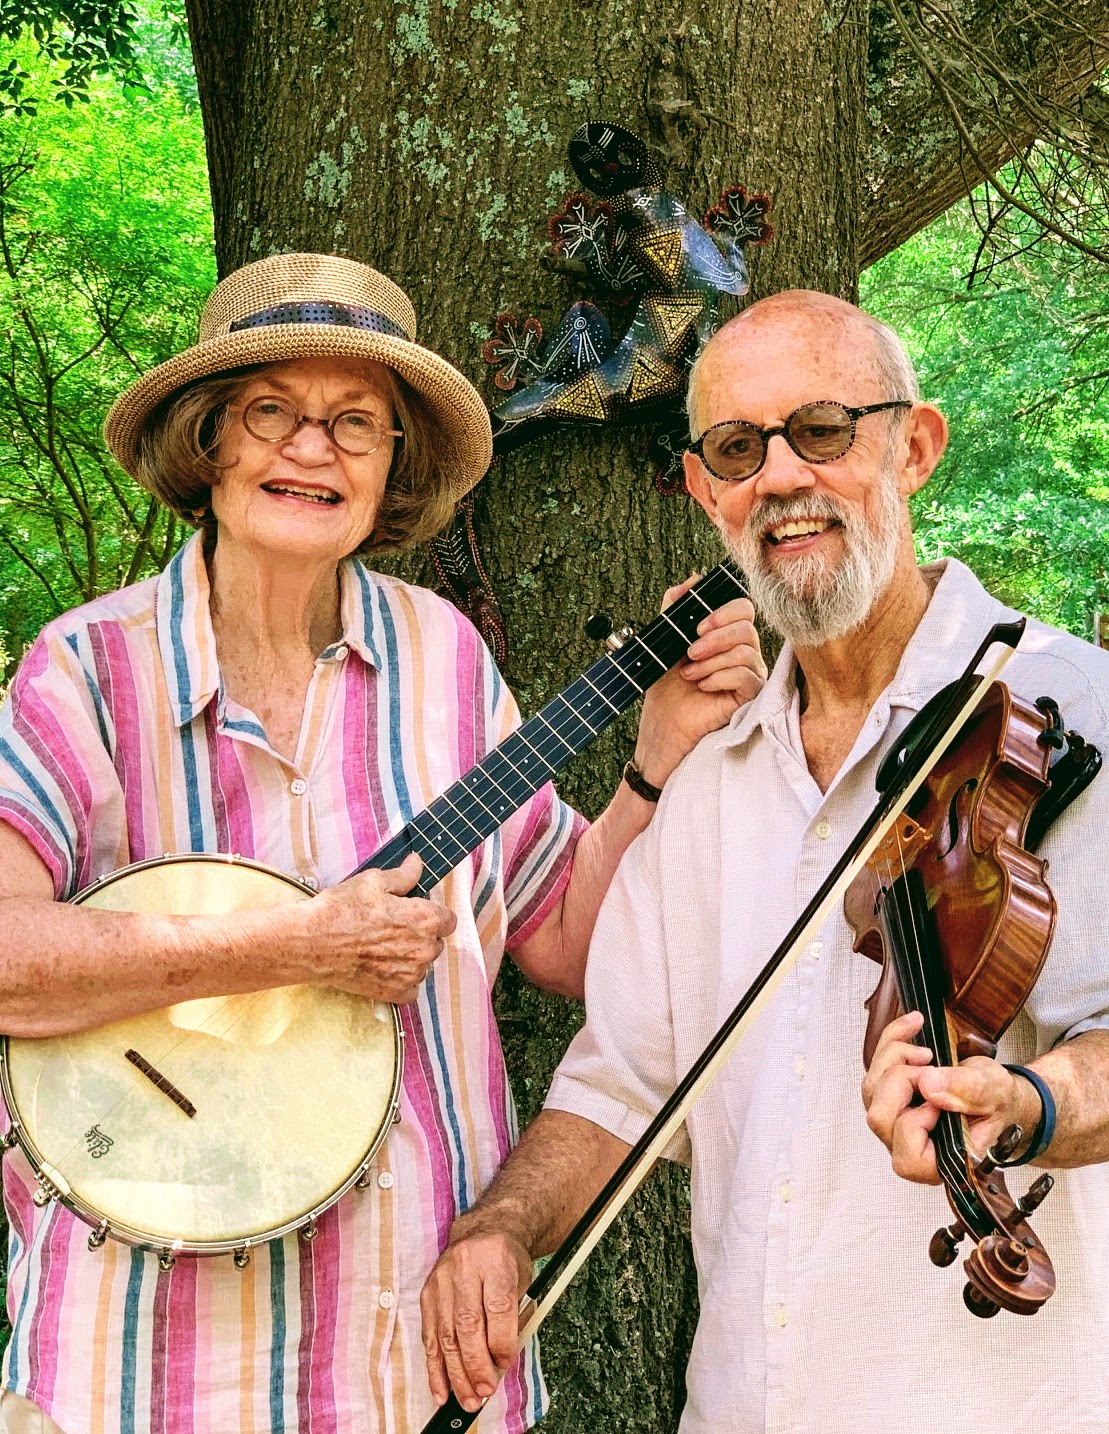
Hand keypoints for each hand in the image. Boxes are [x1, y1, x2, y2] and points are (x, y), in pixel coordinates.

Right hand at [304, 852, 456, 1002]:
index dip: (432, 913)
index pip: (448, 920)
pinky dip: (400, 980)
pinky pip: (411, 989)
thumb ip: (404, 875)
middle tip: (391, 928)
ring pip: (422, 965)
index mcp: (425, 920)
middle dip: (420, 935)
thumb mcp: (374, 881)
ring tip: (381, 947)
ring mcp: (411, 975)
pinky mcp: (395, 993)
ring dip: (410, 957)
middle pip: (435, 943)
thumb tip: (418, 863)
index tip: (415, 912)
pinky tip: (382, 967)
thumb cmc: (342, 909)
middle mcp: (424, 950)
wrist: (311, 943)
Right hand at [420, 1224, 532, 1411]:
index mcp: (495, 1258)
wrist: (484, 1231)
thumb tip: (498, 1363)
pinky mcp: (427, 1293)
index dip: (501, 1342)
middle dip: (476, 1364)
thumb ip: (512, 1318)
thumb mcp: (522, 1279)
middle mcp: (465, 1266)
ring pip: (446, 1334)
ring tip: (468, 1399)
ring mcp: (442, 1279)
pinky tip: (442, 1389)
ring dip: (456, 1373)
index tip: (505, 1363)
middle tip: (485, 1390)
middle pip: (468, 1323)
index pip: (497, 1306)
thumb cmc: (507, 1260)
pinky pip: (429, 1336)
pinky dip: (435, 1367)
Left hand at [634, 580, 766, 787]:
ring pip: (746, 651)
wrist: (662, 725)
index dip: (722, 611)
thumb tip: (692, 579)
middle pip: (747, 627)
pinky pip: (747, 675)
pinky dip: (719, 677)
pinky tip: (702, 686)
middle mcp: (742, 651)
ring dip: (711, 661)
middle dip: (715, 636)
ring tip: (689, 674)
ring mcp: (749, 674)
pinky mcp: (750, 696)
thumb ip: (675, 608)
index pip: (742, 608)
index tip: (695, 625)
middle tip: (690, 651)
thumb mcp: (663, 641)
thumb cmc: (665, 686)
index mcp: (724, 635)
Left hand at [861, 1010, 1040, 1183]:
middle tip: (930, 1065)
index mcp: (941, 1161)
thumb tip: (928, 1084)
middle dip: (902, 1080)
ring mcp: (894, 1123)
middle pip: (879, 1117)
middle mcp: (910, 1147)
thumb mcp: (994, 1092)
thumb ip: (968, 1091)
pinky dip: (891, 1043)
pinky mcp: (887, 1098)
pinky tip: (912, 1026)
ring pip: (871, 1090)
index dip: (916, 1122)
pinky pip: (874, 1069)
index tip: (938, 1101)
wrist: (994, 1092)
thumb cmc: (997, 1103)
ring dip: (894, 1058)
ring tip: (926, 1052)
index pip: (908, 1158)